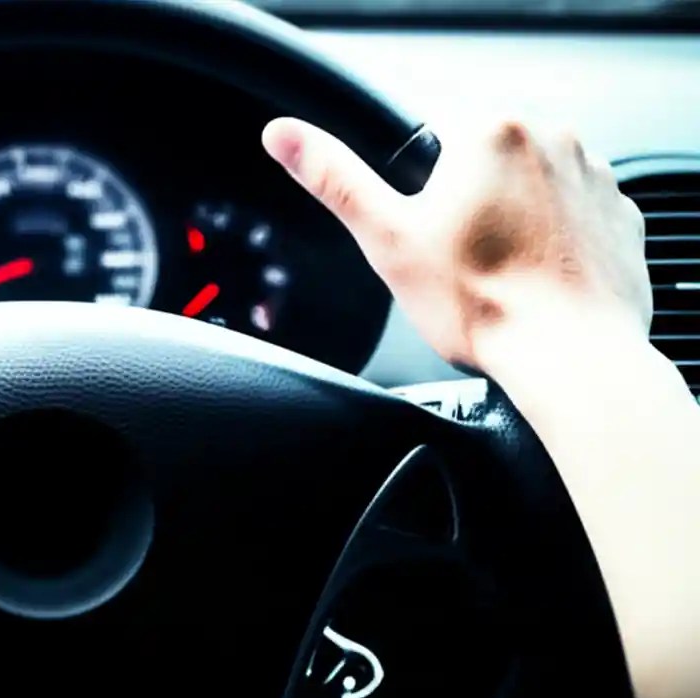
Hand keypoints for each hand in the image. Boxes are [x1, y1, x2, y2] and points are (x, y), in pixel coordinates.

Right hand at [261, 117, 649, 378]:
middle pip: (484, 161)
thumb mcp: (387, 240)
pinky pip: (572, 218)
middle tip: (459, 259)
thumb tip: (284, 137)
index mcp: (490, 131)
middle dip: (467, 203)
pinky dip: (553, 244)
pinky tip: (536, 282)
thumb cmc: (484, 306)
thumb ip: (334, 179)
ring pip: (528, 188)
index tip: (430, 231)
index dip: (420, 189)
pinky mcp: (620, 217)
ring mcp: (595, 178)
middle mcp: (554, 140)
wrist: (571, 360)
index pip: (436, 136)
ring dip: (511, 220)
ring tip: (500, 275)